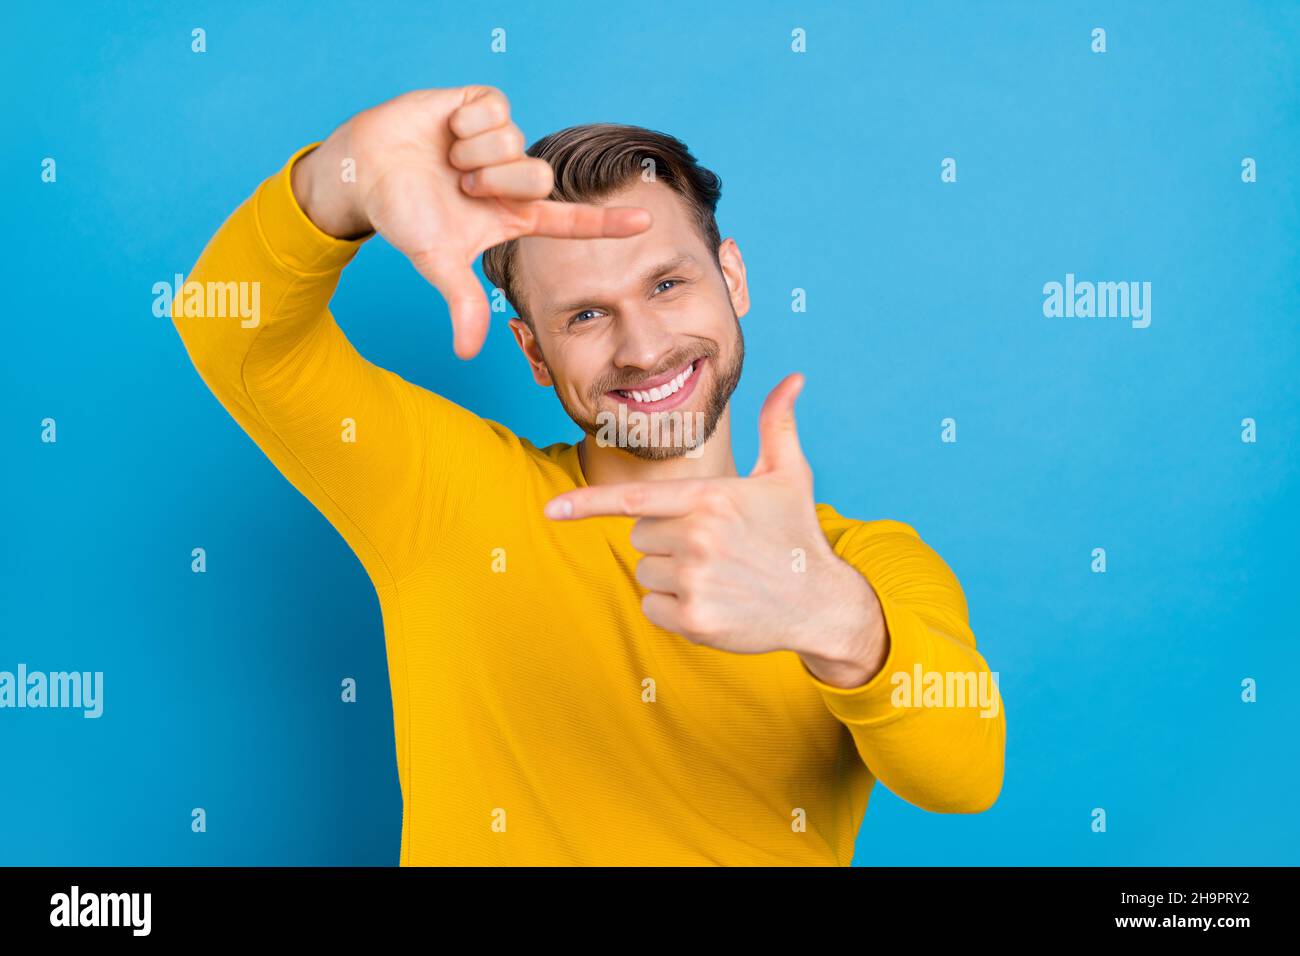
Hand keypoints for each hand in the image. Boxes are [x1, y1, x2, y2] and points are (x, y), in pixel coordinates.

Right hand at [291, 86, 651, 358]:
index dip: (608, 223)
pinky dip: (464, 123)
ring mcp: (500, 141)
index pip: (571, 221)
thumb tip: (467, 354)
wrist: (365, 169)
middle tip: (462, 187)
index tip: (648, 221)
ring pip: (515, 142)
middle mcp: (514, 177)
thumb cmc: (403, 215)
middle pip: (541, 176)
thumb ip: (461, 302)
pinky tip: (446, 130)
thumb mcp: (436, 260)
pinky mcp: (482, 105)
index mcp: (514, 214)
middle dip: (496, 183)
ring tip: (448, 160)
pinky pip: (494, 110)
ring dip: (473, 154)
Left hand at [544, 374, 888, 686]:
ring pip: (646, 571)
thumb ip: (778, 425)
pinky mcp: (694, 619)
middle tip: (715, 548)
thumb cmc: (798, 534)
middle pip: (640, 535)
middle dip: (667, 539)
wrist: (822, 602)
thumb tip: (793, 378)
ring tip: (719, 575)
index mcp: (711, 498)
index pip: (634, 499)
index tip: (551, 510)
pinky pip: (652, 606)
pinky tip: (714, 603)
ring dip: (672, 575)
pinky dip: (674, 609)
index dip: (588, 504)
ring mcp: (695, 581)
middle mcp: (698, 537)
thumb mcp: (790, 475)